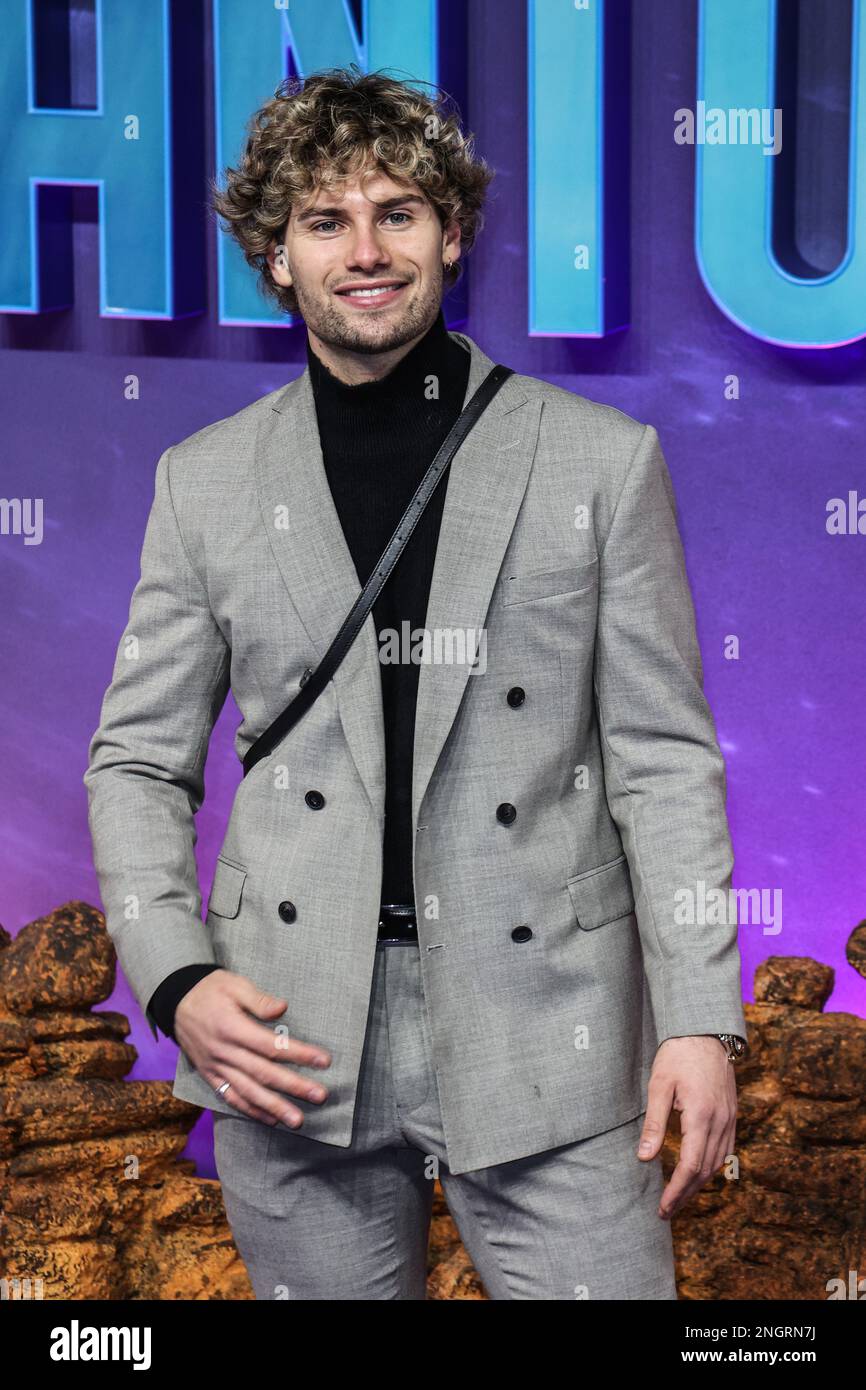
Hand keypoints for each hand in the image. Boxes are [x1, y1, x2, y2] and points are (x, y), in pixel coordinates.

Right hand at [174, 969, 331, 1127]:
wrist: (176, 1001)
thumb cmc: (211, 990)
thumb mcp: (234, 984)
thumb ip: (259, 999)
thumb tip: (283, 1008)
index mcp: (232, 1028)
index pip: (271, 1045)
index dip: (298, 1054)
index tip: (323, 1060)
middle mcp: (224, 1052)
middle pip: (263, 1073)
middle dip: (293, 1086)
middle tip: (319, 1096)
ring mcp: (216, 1067)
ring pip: (248, 1092)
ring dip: (274, 1107)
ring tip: (297, 1120)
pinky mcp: (210, 1076)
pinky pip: (231, 1097)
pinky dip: (251, 1111)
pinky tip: (271, 1119)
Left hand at [636, 1035, 736, 1219]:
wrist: (705, 1031)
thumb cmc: (678, 1055)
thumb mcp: (659, 1086)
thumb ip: (653, 1123)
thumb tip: (644, 1158)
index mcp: (702, 1116)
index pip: (691, 1166)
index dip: (676, 1190)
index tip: (663, 1207)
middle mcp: (721, 1122)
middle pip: (706, 1171)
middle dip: (686, 1194)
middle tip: (667, 1210)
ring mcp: (730, 1119)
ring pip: (719, 1163)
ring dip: (700, 1184)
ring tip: (679, 1197)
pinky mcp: (732, 1114)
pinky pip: (725, 1150)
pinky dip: (711, 1167)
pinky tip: (698, 1173)